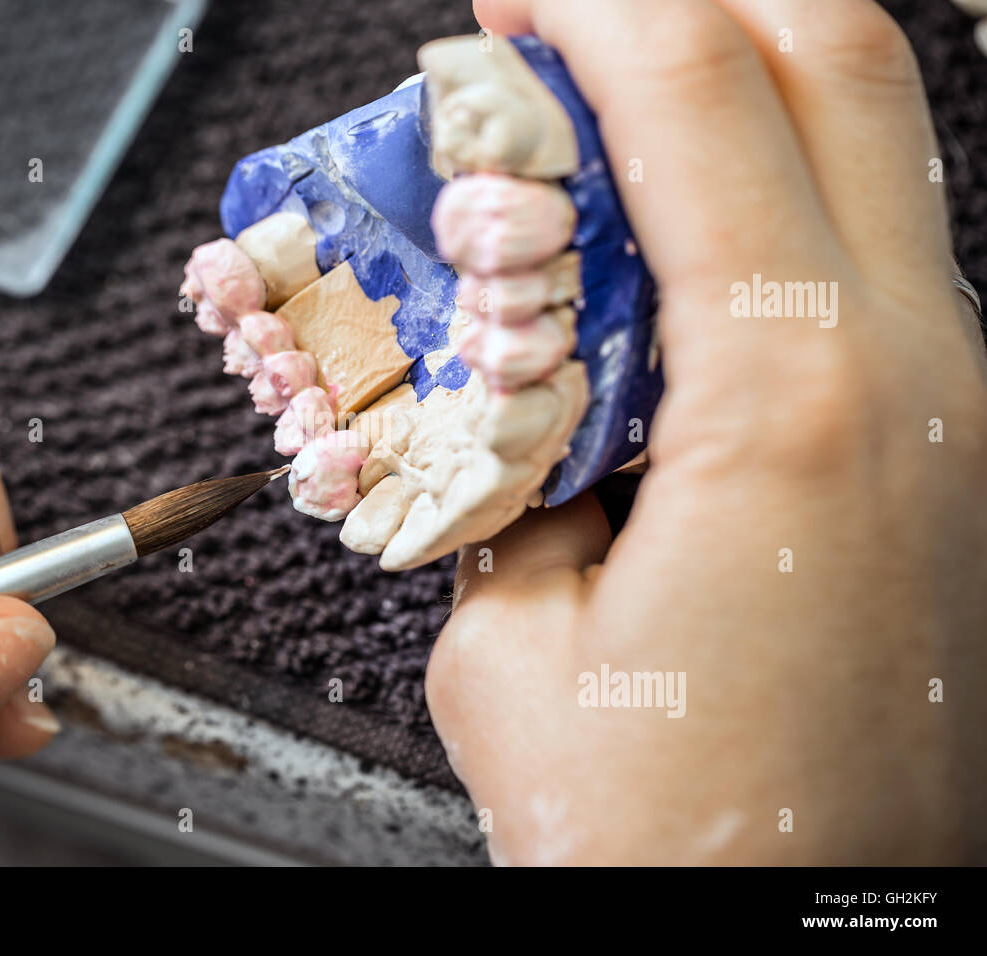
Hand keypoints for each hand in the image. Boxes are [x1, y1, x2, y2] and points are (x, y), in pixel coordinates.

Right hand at [429, 0, 986, 863]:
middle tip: (562, 22)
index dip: (593, 0)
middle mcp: (918, 373)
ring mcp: (961, 400)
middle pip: (841, 50)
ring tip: (604, 131)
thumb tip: (509, 375)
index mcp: (793, 402)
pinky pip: (867, 248)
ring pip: (872, 141)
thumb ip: (505, 472)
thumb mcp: (511, 632)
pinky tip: (670, 254)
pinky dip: (765, 195)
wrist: (810, 924)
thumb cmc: (672, 829)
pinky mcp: (954, 440)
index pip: (701, 92)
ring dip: (731, 91)